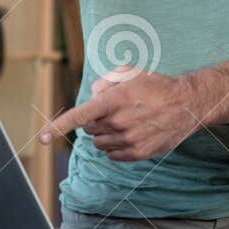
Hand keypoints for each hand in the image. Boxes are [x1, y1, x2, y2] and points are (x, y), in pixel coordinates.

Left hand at [37, 70, 210, 160]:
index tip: (42, 138)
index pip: (79, 116)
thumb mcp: (129, 73)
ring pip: (99, 144)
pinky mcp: (138, 154)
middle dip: (97, 121)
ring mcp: (129, 140)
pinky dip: (116, 146)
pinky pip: (113, 155)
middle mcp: (119, 123)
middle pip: (90, 129)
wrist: (186, 104)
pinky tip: (132, 133)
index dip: (58, 126)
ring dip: (106, 135)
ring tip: (127, 122)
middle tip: (117, 111)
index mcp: (114, 101)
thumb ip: (104, 82)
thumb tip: (93, 98)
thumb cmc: (155, 86)